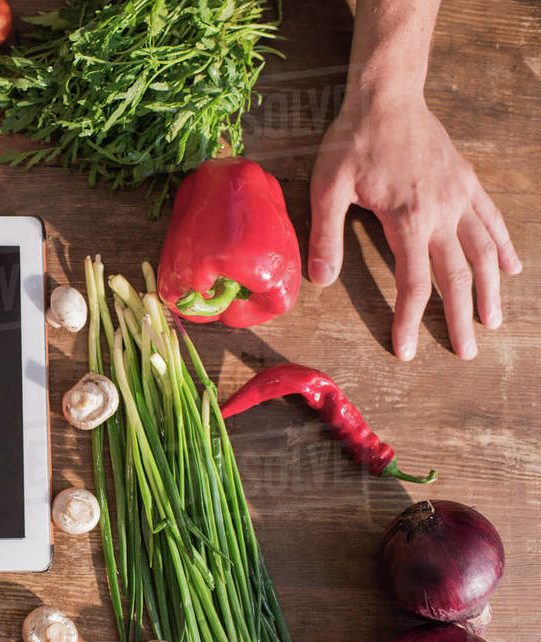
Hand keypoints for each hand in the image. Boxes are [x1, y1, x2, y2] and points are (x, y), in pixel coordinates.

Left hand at [308, 93, 521, 359]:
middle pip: (456, 276)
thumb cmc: (352, 142)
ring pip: (483, 252)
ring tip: (492, 321)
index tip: (407, 351)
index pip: (413, 281)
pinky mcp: (467, 182)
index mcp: (408, 219)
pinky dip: (504, 247)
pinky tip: (511, 270)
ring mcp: (460, 196)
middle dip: (459, 317)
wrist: (387, 97)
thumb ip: (326, 235)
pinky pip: (492, 220)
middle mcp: (443, 212)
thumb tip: (321, 281)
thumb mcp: (327, 187)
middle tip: (466, 352)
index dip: (409, 319)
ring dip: (489, 290)